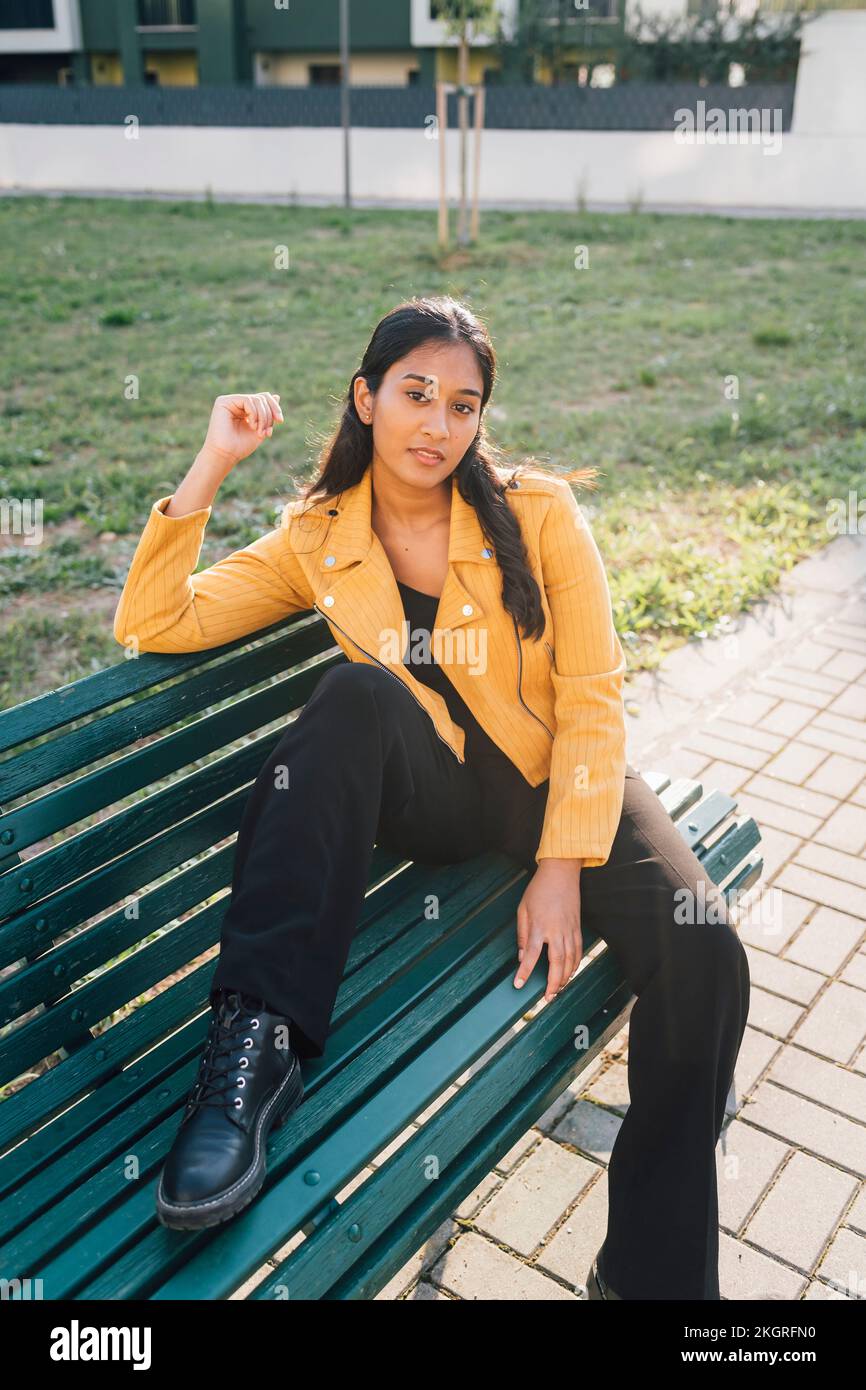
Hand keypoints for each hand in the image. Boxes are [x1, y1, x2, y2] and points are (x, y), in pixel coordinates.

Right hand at [200, 391, 283, 470]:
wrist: (226, 455)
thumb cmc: (241, 446)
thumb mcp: (261, 429)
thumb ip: (268, 414)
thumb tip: (277, 396)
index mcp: (245, 409)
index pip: (264, 399)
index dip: (275, 408)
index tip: (280, 421)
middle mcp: (236, 403)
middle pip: (262, 397)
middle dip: (270, 414)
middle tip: (268, 430)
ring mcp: (230, 401)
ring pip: (256, 399)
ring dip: (263, 417)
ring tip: (259, 432)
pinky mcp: (223, 402)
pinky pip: (247, 400)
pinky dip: (254, 414)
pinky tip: (252, 426)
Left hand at [513, 859, 582, 1002]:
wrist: (561, 872)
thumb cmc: (538, 889)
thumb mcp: (523, 909)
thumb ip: (522, 934)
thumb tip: (522, 956)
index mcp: (540, 925)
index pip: (531, 954)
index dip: (525, 972)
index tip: (519, 984)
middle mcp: (556, 930)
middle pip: (557, 963)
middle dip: (553, 983)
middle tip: (547, 997)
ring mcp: (570, 930)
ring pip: (570, 960)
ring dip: (565, 977)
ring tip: (558, 990)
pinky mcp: (578, 928)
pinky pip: (578, 951)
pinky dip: (575, 965)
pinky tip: (570, 973)